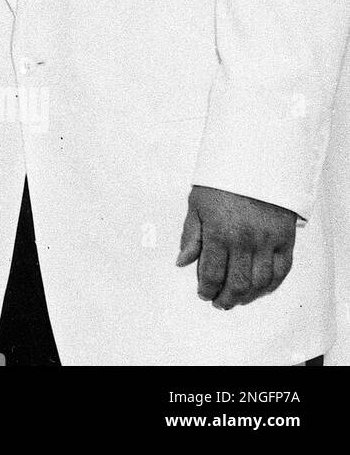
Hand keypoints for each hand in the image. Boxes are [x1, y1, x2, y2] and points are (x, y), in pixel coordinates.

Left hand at [176, 185, 297, 308]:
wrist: (255, 163)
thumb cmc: (221, 182)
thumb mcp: (196, 204)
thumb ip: (191, 236)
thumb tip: (182, 262)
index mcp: (219, 232)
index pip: (211, 273)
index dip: (206, 289)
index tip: (203, 294)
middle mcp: (244, 241)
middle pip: (237, 283)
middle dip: (226, 298)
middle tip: (220, 303)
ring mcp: (268, 241)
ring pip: (259, 282)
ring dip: (248, 296)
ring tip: (238, 299)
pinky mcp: (286, 239)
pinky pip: (281, 271)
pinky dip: (271, 285)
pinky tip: (260, 289)